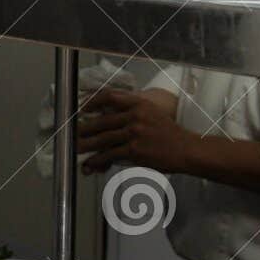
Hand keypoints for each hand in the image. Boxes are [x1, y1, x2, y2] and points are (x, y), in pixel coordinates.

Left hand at [77, 89, 193, 175]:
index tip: (83, 108)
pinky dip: (97, 159)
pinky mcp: (134, 150)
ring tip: (75, 148)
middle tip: (72, 132)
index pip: (110, 97)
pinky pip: (110, 154)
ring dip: (86, 145)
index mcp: (139, 103)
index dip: (93, 102)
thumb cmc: (169, 133)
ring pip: (103, 139)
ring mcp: (134, 133)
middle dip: (85, 128)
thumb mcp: (152, 113)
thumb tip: (107, 116)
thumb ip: (132, 111)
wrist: (187, 150)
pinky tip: (90, 163)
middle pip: (102, 120)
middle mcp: (135, 115)